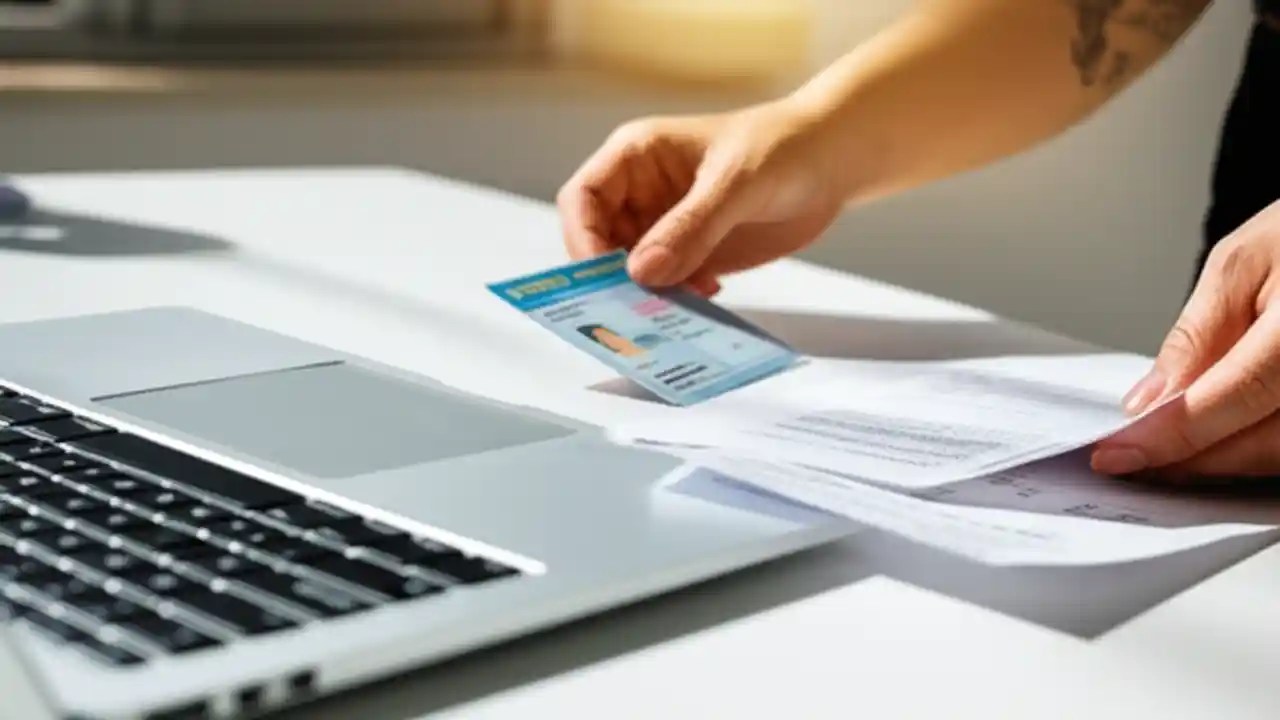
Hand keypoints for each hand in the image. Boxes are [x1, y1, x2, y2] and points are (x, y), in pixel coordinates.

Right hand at [557, 100, 845, 295]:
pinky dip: (676, 300)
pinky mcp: (691, 254)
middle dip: (612, 277)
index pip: (583, 199)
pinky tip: (707, 295)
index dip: (583, 238)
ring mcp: (664, 226)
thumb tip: (640, 271)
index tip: (603, 277)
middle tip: (635, 308)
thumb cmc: (782, 148)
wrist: (832, 162)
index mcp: (636, 157)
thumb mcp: (736, 182)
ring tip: (674, 309)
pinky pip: (666, 286)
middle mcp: (641, 193)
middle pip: (599, 242)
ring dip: (646, 294)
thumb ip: (690, 226)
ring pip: (631, 271)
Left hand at [1093, 200, 1279, 479]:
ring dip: (1222, 460)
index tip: (1118, 454)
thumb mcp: (1242, 262)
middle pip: (1264, 442)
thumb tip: (1150, 401)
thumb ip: (1197, 335)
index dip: (1174, 433)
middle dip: (1191, 457)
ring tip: (1170, 444)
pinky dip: (1254, 447)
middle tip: (1133, 453)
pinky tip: (1219, 435)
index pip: (1240, 394)